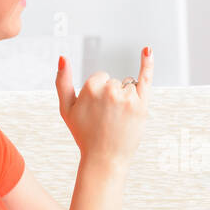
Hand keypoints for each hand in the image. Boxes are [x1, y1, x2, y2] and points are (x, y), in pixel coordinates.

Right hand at [55, 47, 152, 164]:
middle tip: (107, 118)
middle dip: (112, 96)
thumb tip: (62, 58)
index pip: (100, 78)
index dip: (98, 94)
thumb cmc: (85, 135)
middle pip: (115, 82)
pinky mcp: (142, 105)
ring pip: (129, 86)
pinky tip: (147, 50)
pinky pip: (146, 78)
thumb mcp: (66, 109)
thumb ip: (62, 82)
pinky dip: (147, 63)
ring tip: (119, 119)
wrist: (104, 158)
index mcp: (91, 87)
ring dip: (126, 98)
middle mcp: (110, 90)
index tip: (96, 110)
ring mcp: (127, 97)